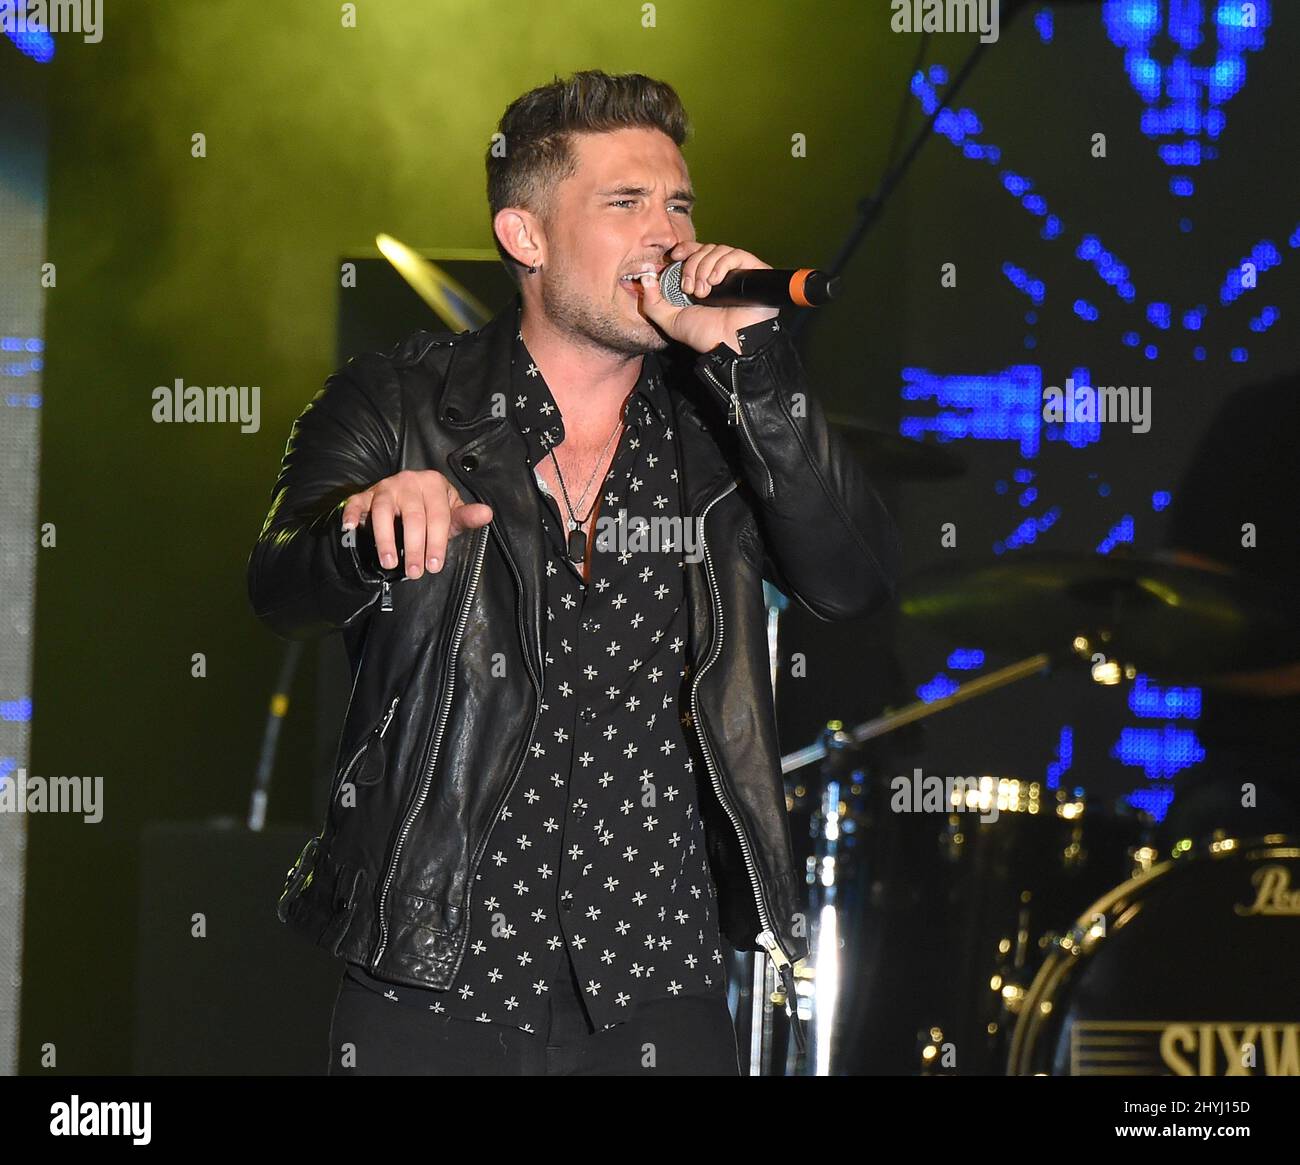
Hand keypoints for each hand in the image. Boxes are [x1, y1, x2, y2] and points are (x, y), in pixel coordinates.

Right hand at [341, 469, 492, 578]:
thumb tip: (487, 513)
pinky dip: (352, 515)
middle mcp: (409, 480)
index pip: (438, 516)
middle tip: (415, 573)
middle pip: (413, 516)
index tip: (434, 567)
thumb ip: (466, 517)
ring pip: (383, 511)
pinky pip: (355, 503)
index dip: (437, 543)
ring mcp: (385, 487)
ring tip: (390, 563)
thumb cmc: (432, 511)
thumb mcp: (450, 515)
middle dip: (414, 547)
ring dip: (385, 539)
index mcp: (433, 483)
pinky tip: (351, 529)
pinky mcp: (364, 494)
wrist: (405, 497)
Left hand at [634, 241, 780, 353]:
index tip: (674, 256)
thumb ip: (652, 302)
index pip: (695, 252)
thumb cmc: (706, 336)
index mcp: (703, 281)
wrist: (730, 345)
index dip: (685, 249)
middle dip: (691, 266)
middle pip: (704, 249)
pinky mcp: (753, 272)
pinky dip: (721, 264)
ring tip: (703, 292)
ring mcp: (737, 273)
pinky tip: (716, 282)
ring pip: (718, 250)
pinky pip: (736, 255)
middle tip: (689, 289)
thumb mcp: (670, 320)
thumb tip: (645, 277)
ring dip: (704, 268)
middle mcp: (720, 275)